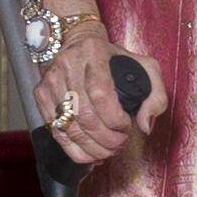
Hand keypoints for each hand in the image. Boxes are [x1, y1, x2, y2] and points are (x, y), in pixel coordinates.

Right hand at [33, 24, 168, 166]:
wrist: (79, 42)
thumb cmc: (113, 57)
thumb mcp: (144, 65)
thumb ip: (155, 94)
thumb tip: (146, 124)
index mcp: (93, 52)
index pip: (100, 92)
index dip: (113, 118)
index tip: (126, 126)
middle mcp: (68, 65)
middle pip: (83, 115)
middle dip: (105, 139)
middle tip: (119, 144)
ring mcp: (51, 81)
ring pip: (68, 127)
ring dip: (91, 148)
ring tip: (108, 151)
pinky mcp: (40, 95)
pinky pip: (56, 132)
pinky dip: (75, 150)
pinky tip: (91, 154)